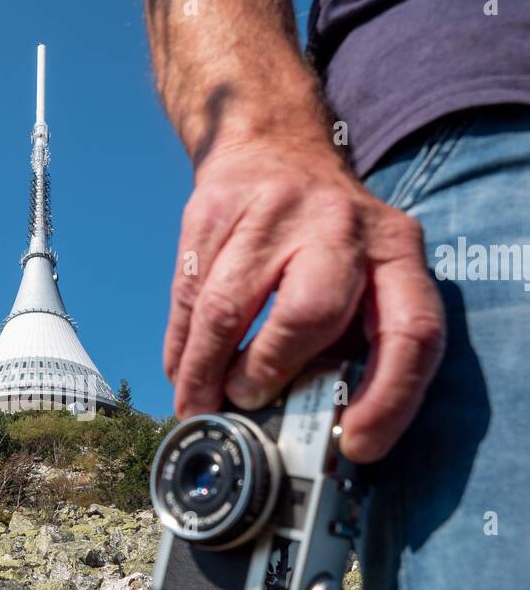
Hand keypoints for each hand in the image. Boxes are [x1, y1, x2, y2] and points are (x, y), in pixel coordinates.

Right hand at [165, 140, 446, 461]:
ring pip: (227, 309)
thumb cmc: (325, 239)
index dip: (388, 398)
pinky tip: (181, 372)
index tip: (354, 443)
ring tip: (198, 405)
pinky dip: (180, 347)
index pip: (410, 332)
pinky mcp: (214, 212)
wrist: (272, 146)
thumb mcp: (366, 276)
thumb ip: (353, 342)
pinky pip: (187, 296)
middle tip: (244, 405)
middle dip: (268, 373)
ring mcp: (272, 213)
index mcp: (395, 251)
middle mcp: (340, 226)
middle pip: (308, 313)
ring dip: (205, 372)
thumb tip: (313, 428)